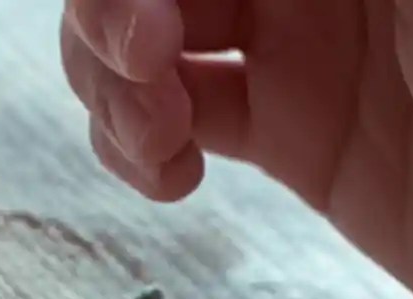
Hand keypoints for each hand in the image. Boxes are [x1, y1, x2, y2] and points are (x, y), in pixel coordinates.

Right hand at [59, 0, 412, 298]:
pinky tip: (166, 169)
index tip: (153, 12)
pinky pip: (171, 121)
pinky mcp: (287, 132)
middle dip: (115, 14)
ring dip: (114, 86)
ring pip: (143, 41)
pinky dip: (137, 146)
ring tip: (156, 137)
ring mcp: (298, 48)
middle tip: (146, 61)